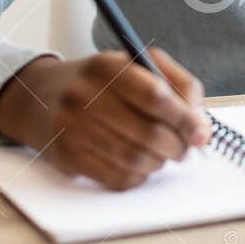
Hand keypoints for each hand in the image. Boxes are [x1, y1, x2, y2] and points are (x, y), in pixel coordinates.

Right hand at [0, 49, 212, 189]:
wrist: (42, 97)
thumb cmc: (104, 83)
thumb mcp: (140, 67)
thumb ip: (180, 89)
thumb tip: (202, 131)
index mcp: (107, 66)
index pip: (154, 95)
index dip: (184, 118)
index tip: (199, 133)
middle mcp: (84, 95)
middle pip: (148, 132)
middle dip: (177, 146)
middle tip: (184, 148)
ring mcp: (72, 127)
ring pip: (134, 158)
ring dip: (159, 162)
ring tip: (163, 154)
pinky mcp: (67, 156)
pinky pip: (117, 177)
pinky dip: (139, 175)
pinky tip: (141, 164)